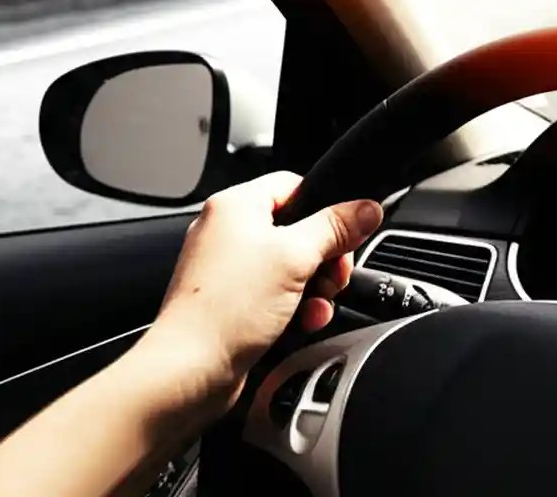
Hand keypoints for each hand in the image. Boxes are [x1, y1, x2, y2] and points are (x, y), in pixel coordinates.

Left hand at [139, 171, 382, 413]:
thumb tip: (365, 209)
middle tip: (334, 277)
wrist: (190, 369)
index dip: (326, 209)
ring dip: (313, 288)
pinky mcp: (231, 303)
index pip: (294, 187)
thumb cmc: (226, 309)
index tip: (348, 234)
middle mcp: (227, 232)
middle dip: (324, 259)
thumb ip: (336, 228)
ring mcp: (227, 270)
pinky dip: (294, 307)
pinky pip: (275, 295)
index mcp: (236, 206)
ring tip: (315, 306)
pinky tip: (301, 322)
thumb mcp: (296, 257)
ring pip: (290, 267)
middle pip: (297, 230)